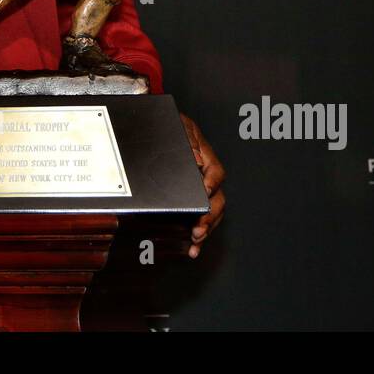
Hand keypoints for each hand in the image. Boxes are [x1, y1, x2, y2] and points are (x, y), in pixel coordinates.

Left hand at [178, 113, 224, 257]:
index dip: (211, 184)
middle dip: (210, 215)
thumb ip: (188, 139)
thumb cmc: (172, 126)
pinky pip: (200, 218)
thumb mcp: (180, 125)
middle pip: (217, 198)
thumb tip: (195, 159)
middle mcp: (205, 175)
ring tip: (197, 240)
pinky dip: (198, 235)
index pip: (215, 172)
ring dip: (206, 228)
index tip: (204, 193)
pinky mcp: (191, 200)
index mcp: (206, 156)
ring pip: (212, 212)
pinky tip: (193, 247)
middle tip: (199, 227)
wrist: (156, 127)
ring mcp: (200, 189)